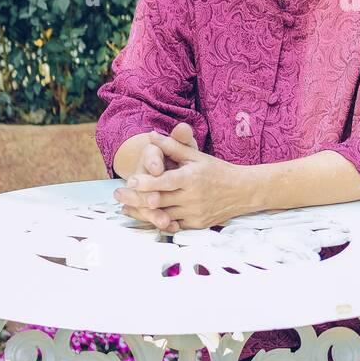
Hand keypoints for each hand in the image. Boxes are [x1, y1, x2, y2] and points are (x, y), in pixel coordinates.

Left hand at [112, 122, 258, 230]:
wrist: (242, 191)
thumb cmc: (217, 170)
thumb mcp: (196, 156)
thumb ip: (173, 146)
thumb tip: (151, 135)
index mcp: (192, 177)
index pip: (166, 181)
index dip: (147, 182)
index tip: (131, 181)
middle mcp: (193, 197)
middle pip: (159, 200)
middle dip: (135, 198)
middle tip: (117, 194)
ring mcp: (194, 213)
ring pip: (162, 215)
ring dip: (142, 212)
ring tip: (125, 206)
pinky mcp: (196, 225)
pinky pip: (172, 225)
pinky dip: (157, 221)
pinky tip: (144, 216)